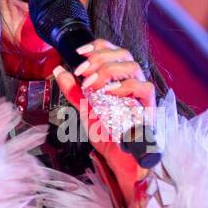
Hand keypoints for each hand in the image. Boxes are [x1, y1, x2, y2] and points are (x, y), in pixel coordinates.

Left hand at [51, 39, 156, 207]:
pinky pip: (144, 87)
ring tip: (91, 84)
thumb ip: (74, 91)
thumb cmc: (107, 135)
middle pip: (123, 54)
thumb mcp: (85, 110)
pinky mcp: (149, 107)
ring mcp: (141, 94)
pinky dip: (124, 86)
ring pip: (132, 66)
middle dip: (99, 58)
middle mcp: (132, 82)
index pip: (113, 51)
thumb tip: (59, 70)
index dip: (98, 46)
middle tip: (82, 72)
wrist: (119, 160)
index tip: (79, 53)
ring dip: (108, 70)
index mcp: (119, 79)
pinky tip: (108, 92)